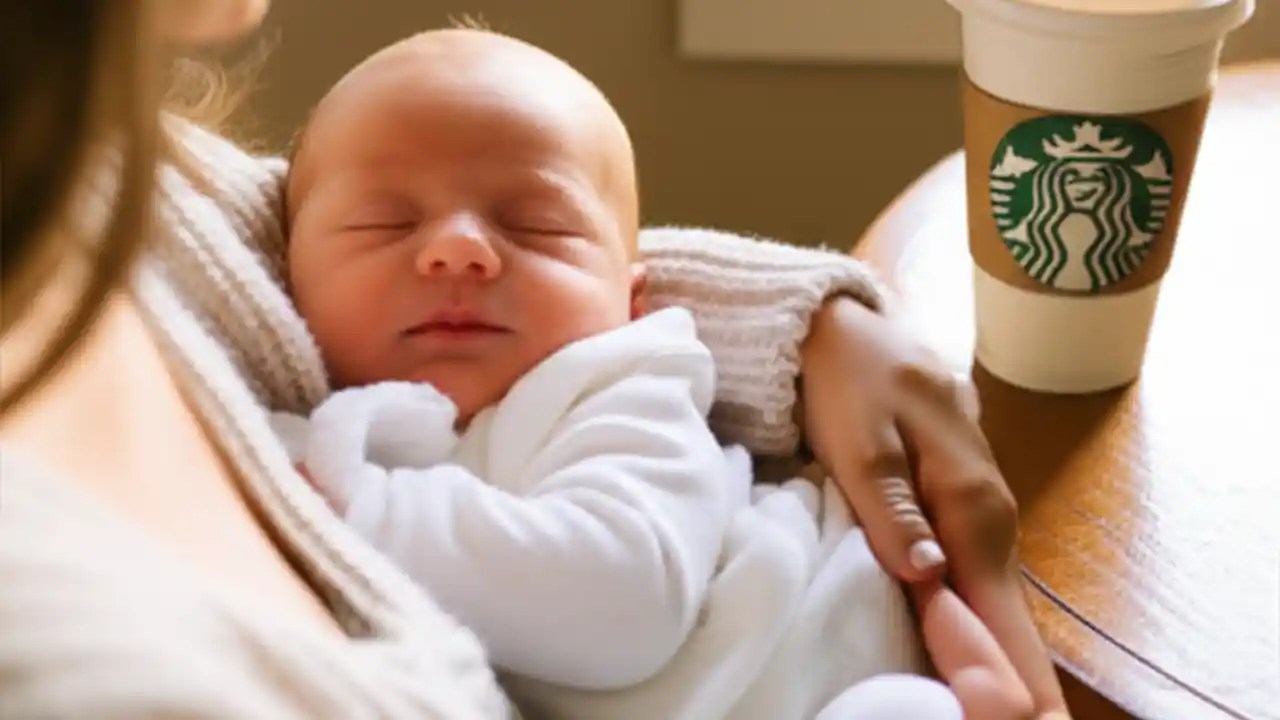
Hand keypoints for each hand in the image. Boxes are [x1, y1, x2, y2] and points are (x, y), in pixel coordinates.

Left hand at [799, 297, 1068, 717]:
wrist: (842, 328)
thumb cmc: (847, 383)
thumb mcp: (860, 445)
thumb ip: (894, 513)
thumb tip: (932, 578)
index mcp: (969, 498)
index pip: (997, 603)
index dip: (1008, 662)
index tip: (1019, 713)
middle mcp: (988, 503)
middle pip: (1001, 601)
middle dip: (1008, 662)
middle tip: (1012, 716)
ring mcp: (978, 495)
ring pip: (989, 581)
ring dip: (992, 634)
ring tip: (997, 695)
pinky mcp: (960, 490)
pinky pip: (973, 558)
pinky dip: (975, 598)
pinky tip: (971, 632)